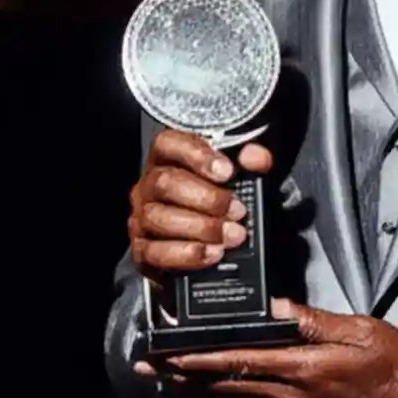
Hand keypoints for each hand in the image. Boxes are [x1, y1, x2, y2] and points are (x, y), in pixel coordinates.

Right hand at [128, 129, 272, 278]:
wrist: (202, 252)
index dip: (196, 155)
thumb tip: (256, 157)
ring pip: (158, 216)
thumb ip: (250, 162)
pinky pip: (156, 252)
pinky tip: (212, 252)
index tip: (227, 171)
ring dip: (201, 227)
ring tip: (232, 235)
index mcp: (168, 160)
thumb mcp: (239, 178)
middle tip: (238, 211)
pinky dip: (187, 254)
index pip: (168, 143)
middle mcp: (149, 186)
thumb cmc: (218, 206)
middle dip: (207, 198)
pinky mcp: (142, 250)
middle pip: (164, 182)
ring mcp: (141, 218)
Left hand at [140, 299, 397, 397]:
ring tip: (178, 372)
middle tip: (153, 366)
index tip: (167, 353)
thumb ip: (315, 321)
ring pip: (242, 393)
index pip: (239, 360)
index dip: (198, 357)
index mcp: (305, 368)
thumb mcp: (362, 332)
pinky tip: (228, 384)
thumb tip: (278, 306)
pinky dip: (236, 389)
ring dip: (206, 381)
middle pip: (228, 382)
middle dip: (187, 373)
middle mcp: (294, 394)